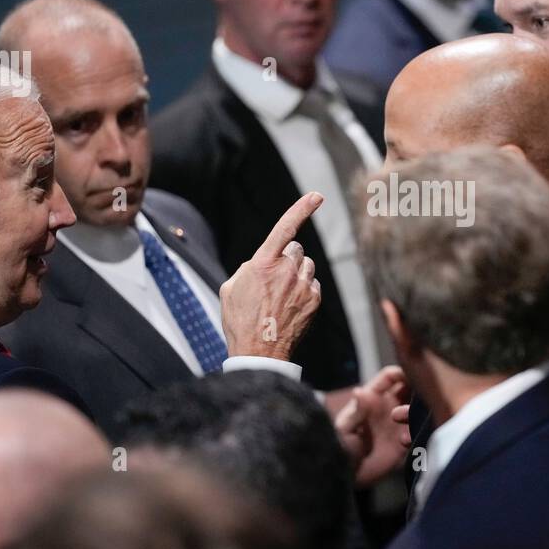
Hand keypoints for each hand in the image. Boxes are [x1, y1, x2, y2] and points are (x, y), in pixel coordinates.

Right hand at [220, 192, 322, 359]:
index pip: (285, 228)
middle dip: (287, 257)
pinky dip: (304, 289)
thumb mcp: (231, 288)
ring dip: (297, 273)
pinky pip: (313, 283)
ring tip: (281, 295)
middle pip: (295, 249)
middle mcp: (286, 271)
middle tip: (274, 278)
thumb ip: (249, 268)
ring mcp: (303, 285)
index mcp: (262, 264)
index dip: (301, 209)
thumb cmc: (240, 320)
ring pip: (307, 265)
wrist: (259, 352)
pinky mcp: (314, 299)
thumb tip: (262, 263)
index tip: (316, 196)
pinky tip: (290, 305)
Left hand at [333, 365, 410, 486]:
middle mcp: (388, 408)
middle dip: (416, 392)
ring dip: (415, 413)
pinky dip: (416, 433)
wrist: (344, 475)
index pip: (391, 377)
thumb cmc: (338, 447)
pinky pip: (417, 433)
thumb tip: (360, 391)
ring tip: (402, 424)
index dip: (402, 372)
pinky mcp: (403, 443)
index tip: (412, 376)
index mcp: (373, 398)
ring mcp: (397, 425)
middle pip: (410, 390)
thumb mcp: (344, 429)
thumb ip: (356, 412)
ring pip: (416, 410)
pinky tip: (404, 441)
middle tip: (414, 401)